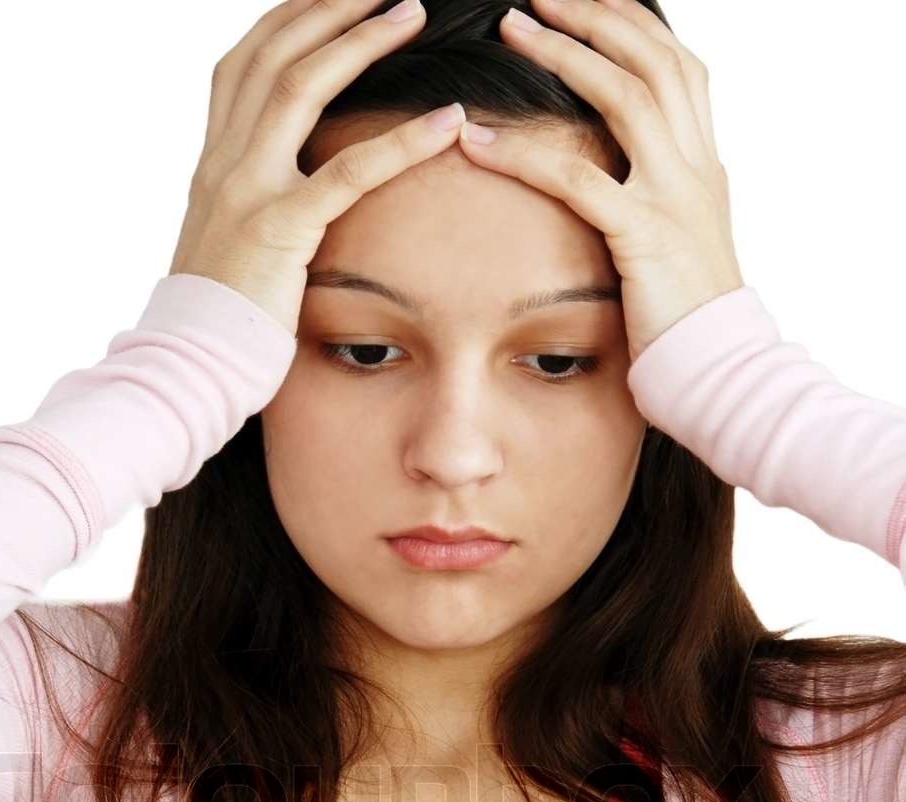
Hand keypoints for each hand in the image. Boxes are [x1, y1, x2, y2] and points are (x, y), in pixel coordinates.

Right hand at [169, 0, 467, 336]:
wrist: (188, 364)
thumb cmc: (217, 320)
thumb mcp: (227, 247)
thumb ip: (250, 207)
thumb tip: (285, 196)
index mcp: (212, 162)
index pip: (246, 64)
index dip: (289, 20)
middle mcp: (224, 162)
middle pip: (275, 54)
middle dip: (331, 9)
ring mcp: (247, 190)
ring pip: (302, 87)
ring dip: (363, 42)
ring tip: (414, 13)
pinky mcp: (279, 230)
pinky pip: (348, 173)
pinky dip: (403, 141)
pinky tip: (448, 119)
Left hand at [457, 0, 744, 362]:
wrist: (720, 366)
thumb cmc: (690, 316)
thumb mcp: (686, 240)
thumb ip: (667, 196)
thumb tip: (640, 174)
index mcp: (704, 162)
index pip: (675, 64)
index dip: (631, 23)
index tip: (584, 2)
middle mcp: (695, 165)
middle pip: (650, 59)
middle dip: (594, 16)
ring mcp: (673, 195)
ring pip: (622, 97)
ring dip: (563, 55)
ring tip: (513, 31)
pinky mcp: (643, 235)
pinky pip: (577, 179)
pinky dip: (524, 155)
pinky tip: (479, 142)